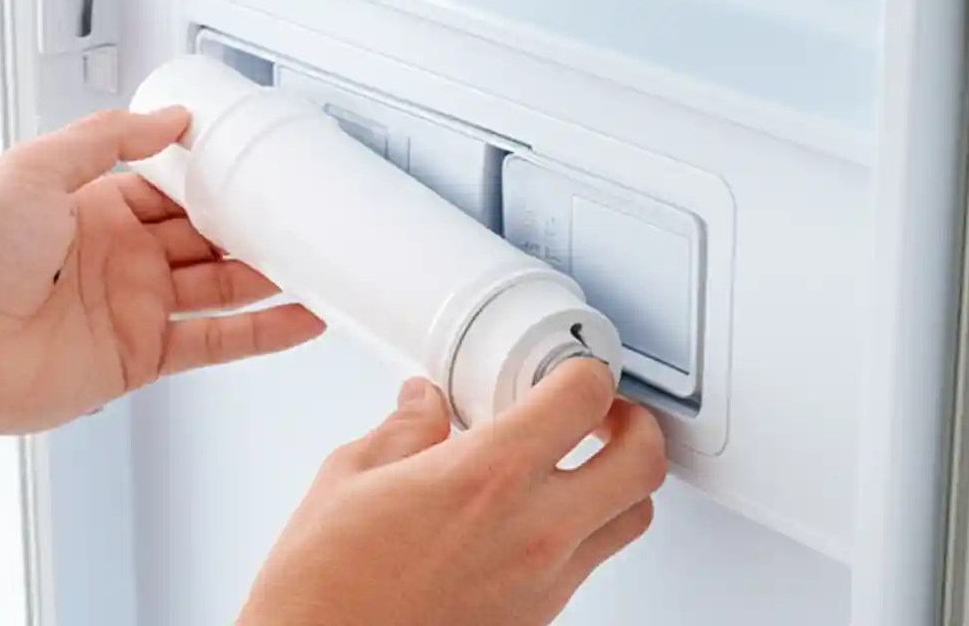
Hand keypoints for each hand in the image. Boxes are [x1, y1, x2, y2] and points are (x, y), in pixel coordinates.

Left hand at [0, 108, 323, 435]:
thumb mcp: (38, 167)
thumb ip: (108, 138)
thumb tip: (173, 120)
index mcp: (97, 208)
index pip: (174, 189)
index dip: (216, 180)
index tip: (260, 166)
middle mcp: (122, 257)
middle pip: (206, 238)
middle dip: (253, 228)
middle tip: (303, 216)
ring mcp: (136, 308)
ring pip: (222, 288)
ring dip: (270, 276)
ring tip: (320, 263)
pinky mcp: (143, 357)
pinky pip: (216, 342)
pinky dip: (263, 333)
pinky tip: (302, 318)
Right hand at [239, 359, 665, 625]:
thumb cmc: (324, 587)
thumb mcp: (349, 478)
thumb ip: (402, 431)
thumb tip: (422, 405)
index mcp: (486, 475)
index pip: (583, 397)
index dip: (585, 370)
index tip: (569, 368)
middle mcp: (532, 530)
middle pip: (644, 463)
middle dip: (634, 424)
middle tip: (603, 413)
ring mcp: (544, 583)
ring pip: (631, 519)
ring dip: (618, 482)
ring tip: (582, 464)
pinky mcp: (539, 619)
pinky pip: (591, 563)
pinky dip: (582, 531)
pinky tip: (536, 518)